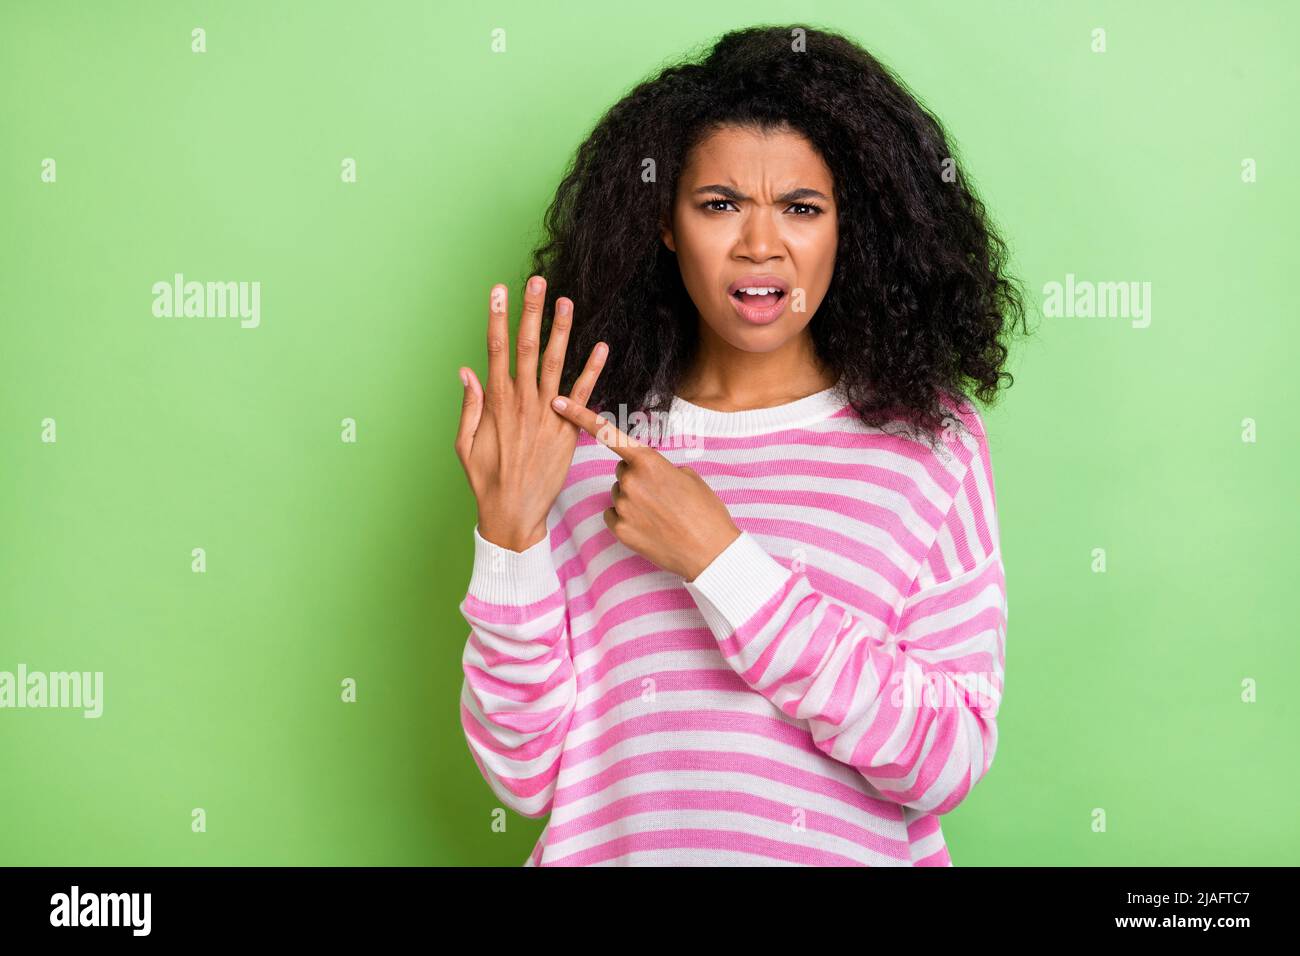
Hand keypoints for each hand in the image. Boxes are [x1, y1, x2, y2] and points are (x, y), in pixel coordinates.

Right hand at [455, 275, 607, 552]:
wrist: (514, 513)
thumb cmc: (486, 480)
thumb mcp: (465, 444)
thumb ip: (469, 406)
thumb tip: (466, 371)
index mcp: (496, 402)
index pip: (496, 349)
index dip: (498, 318)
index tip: (500, 290)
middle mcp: (523, 402)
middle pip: (526, 347)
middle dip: (531, 312)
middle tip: (537, 281)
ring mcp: (547, 414)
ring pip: (554, 363)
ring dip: (560, 330)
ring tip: (566, 302)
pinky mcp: (568, 429)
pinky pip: (583, 395)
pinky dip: (592, 369)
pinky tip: (601, 346)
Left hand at [548, 392, 740, 580]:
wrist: (710, 552)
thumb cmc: (705, 511)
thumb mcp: (688, 477)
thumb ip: (660, 468)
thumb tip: (647, 473)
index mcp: (648, 461)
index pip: (607, 433)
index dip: (579, 415)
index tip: (557, 403)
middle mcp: (630, 481)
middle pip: (621, 472)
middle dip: (636, 479)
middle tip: (662, 496)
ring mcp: (623, 506)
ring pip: (619, 495)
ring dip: (634, 500)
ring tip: (660, 515)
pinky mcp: (620, 530)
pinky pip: (614, 516)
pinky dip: (627, 520)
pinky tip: (649, 528)